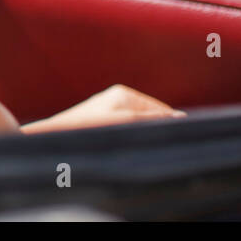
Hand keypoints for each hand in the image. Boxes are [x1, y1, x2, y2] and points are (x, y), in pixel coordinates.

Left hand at [22, 84, 183, 132]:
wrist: (57, 132)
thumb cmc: (89, 126)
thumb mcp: (125, 121)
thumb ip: (152, 118)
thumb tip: (180, 117)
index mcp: (124, 93)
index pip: (160, 109)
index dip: (171, 124)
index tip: (182, 139)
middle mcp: (117, 96)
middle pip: (149, 115)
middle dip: (157, 129)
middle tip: (162, 147)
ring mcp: (110, 107)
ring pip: (138, 123)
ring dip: (143, 134)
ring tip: (144, 147)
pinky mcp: (102, 118)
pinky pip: (126, 127)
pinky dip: (131, 136)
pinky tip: (130, 146)